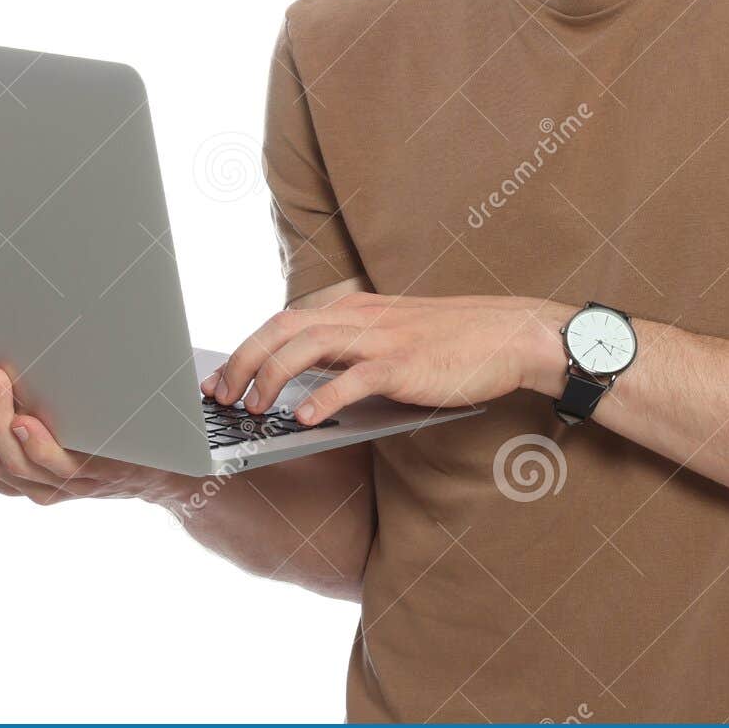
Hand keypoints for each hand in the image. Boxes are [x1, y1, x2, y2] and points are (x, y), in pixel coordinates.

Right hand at [0, 350, 183, 505]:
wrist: (164, 460)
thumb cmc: (97, 426)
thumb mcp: (42, 413)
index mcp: (5, 466)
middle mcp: (25, 482)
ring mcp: (57, 483)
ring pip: (8, 459)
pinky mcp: (91, 477)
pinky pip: (55, 466)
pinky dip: (34, 445)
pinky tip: (23, 420)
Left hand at [199, 292, 572, 425]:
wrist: (510, 335)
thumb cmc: (454, 343)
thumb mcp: (393, 337)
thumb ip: (353, 352)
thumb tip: (306, 385)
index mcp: (354, 308)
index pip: (283, 322)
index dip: (245, 349)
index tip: (218, 378)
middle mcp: (360, 316)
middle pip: (282, 329)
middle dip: (243, 362)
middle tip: (219, 399)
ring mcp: (383, 338)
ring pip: (307, 347)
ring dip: (271, 378)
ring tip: (253, 411)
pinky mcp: (405, 365)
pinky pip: (354, 379)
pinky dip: (323, 398)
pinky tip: (304, 419)